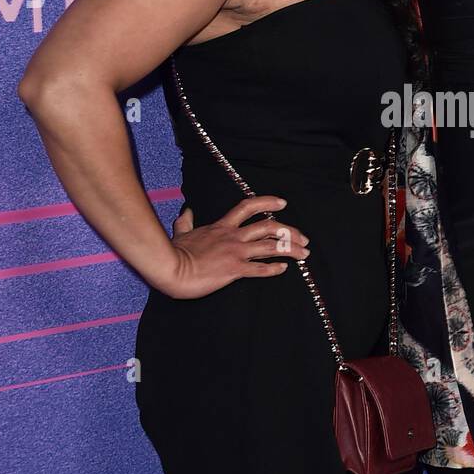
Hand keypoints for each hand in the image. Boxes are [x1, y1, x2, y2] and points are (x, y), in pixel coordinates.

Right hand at [154, 196, 309, 298]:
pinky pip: (259, 268)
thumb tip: (186, 212)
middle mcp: (233, 236)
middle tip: (303, 238)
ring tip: (303, 254)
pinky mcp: (234, 270)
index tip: (283, 203)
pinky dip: (274, 268)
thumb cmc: (174, 253)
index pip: (248, 207)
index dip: (268, 203)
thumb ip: (186, 222)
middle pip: (268, 227)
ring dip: (290, 249)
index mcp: (222, 227)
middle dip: (290, 232)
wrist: (170, 268)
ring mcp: (235, 252)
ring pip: (270, 246)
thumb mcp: (181, 233)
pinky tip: (284, 269)